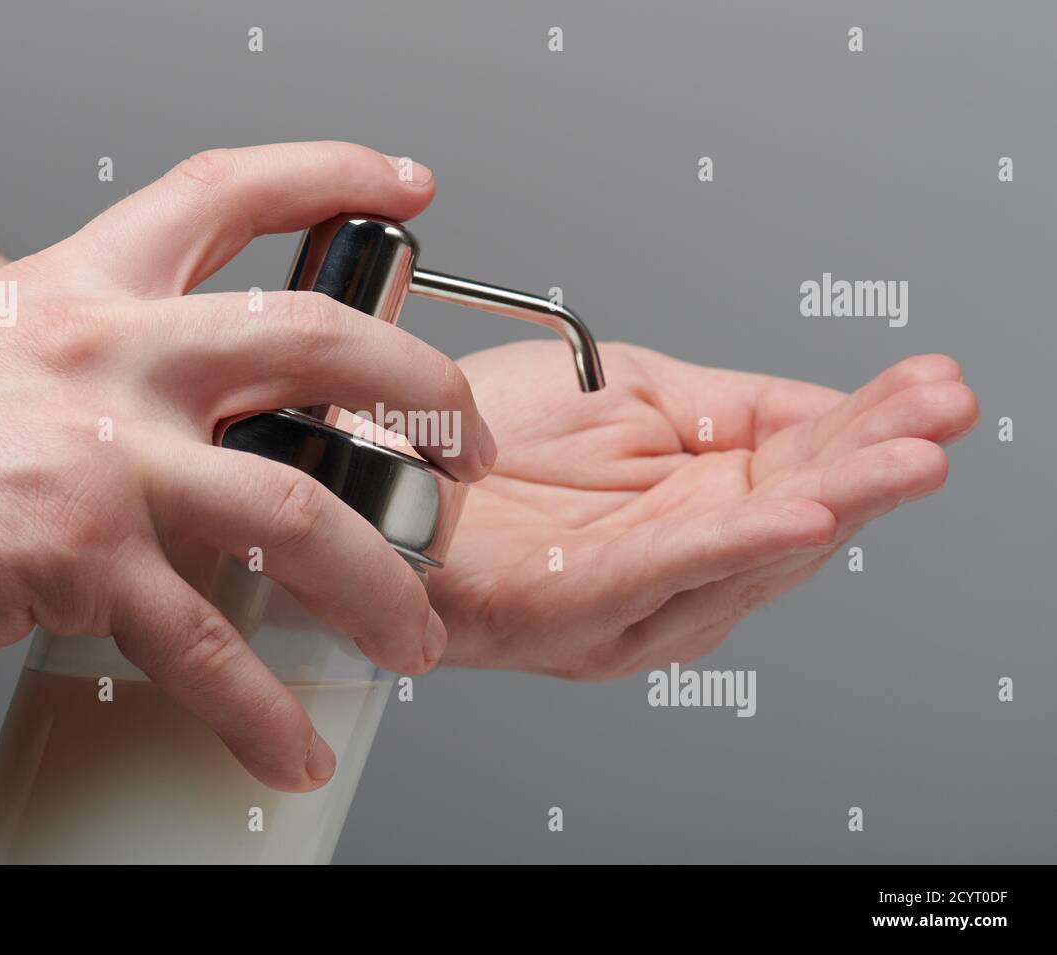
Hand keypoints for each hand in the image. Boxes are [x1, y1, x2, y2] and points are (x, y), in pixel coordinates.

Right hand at [0, 142, 492, 789]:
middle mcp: (108, 351)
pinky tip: (287, 745)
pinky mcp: (76, 554)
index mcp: (86, 289)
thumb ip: (105, 370)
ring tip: (409, 634)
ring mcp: (100, 451)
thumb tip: (200, 426)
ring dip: (377, 582)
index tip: (409, 183)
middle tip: (467, 452)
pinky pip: (204, 642)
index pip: (227, 192)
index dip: (332, 172)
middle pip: (317, 338)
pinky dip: (260, 707)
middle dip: (424, 394)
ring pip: (296, 505)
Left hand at [431, 341, 977, 677]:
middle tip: (940, 416)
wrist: (374, 460)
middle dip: (872, 462)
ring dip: (834, 499)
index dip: (867, 429)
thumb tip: (820, 405)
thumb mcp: (620, 393)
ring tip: (907, 458)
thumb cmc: (479, 444)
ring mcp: (625, 594)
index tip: (929, 388)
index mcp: (686, 508)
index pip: (798, 468)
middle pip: (791, 514)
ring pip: (746, 547)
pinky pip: (664, 573)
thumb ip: (721, 406)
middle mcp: (667, 563)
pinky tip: (799, 515)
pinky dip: (734, 543)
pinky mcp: (570, 605)